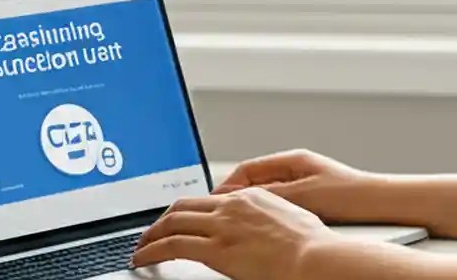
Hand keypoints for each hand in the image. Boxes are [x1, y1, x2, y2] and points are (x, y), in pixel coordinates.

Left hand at [131, 187, 337, 279]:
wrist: (313, 256)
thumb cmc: (311, 245)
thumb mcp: (291, 219)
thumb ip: (269, 218)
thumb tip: (264, 229)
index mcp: (250, 196)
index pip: (208, 199)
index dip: (189, 211)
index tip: (181, 221)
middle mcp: (232, 205)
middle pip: (184, 206)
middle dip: (164, 219)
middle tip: (153, 232)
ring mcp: (222, 225)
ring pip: (172, 223)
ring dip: (151, 235)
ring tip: (142, 247)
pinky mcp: (214, 249)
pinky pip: (171, 246)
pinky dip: (151, 251)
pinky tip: (143, 258)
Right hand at [215, 149, 378, 224]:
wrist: (376, 201)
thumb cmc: (346, 194)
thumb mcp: (302, 194)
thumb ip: (270, 194)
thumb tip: (241, 197)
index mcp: (292, 160)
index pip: (247, 168)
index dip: (227, 185)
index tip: (214, 200)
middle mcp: (296, 167)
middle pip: (254, 179)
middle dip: (235, 195)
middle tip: (220, 212)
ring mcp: (302, 181)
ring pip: (266, 192)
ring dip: (251, 204)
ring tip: (239, 220)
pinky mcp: (310, 195)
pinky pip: (279, 201)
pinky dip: (268, 211)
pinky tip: (266, 225)